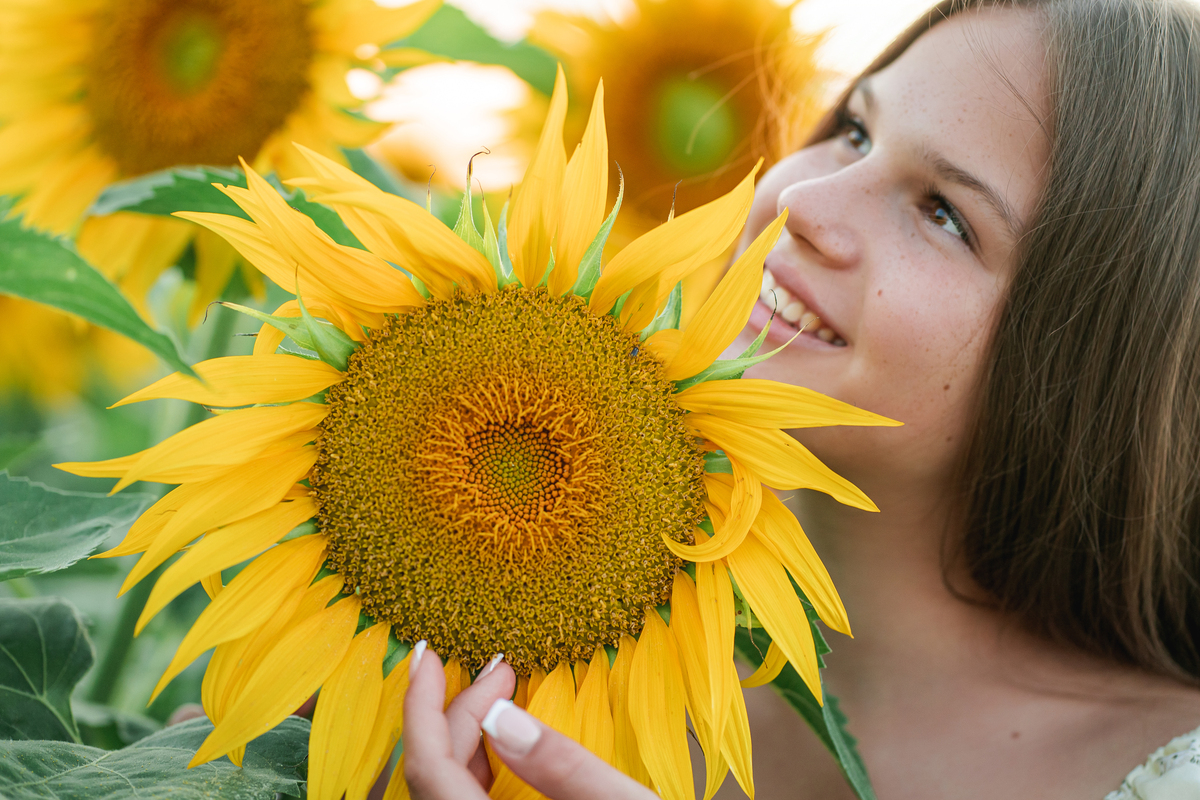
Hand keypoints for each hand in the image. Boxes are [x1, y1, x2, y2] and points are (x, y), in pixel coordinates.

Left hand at [402, 642, 657, 799]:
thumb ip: (563, 766)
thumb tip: (502, 715)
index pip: (428, 771)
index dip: (419, 707)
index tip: (427, 653)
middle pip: (431, 780)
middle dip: (459, 714)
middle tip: (503, 669)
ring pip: (442, 797)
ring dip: (462, 742)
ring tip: (497, 694)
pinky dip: (472, 772)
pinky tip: (499, 747)